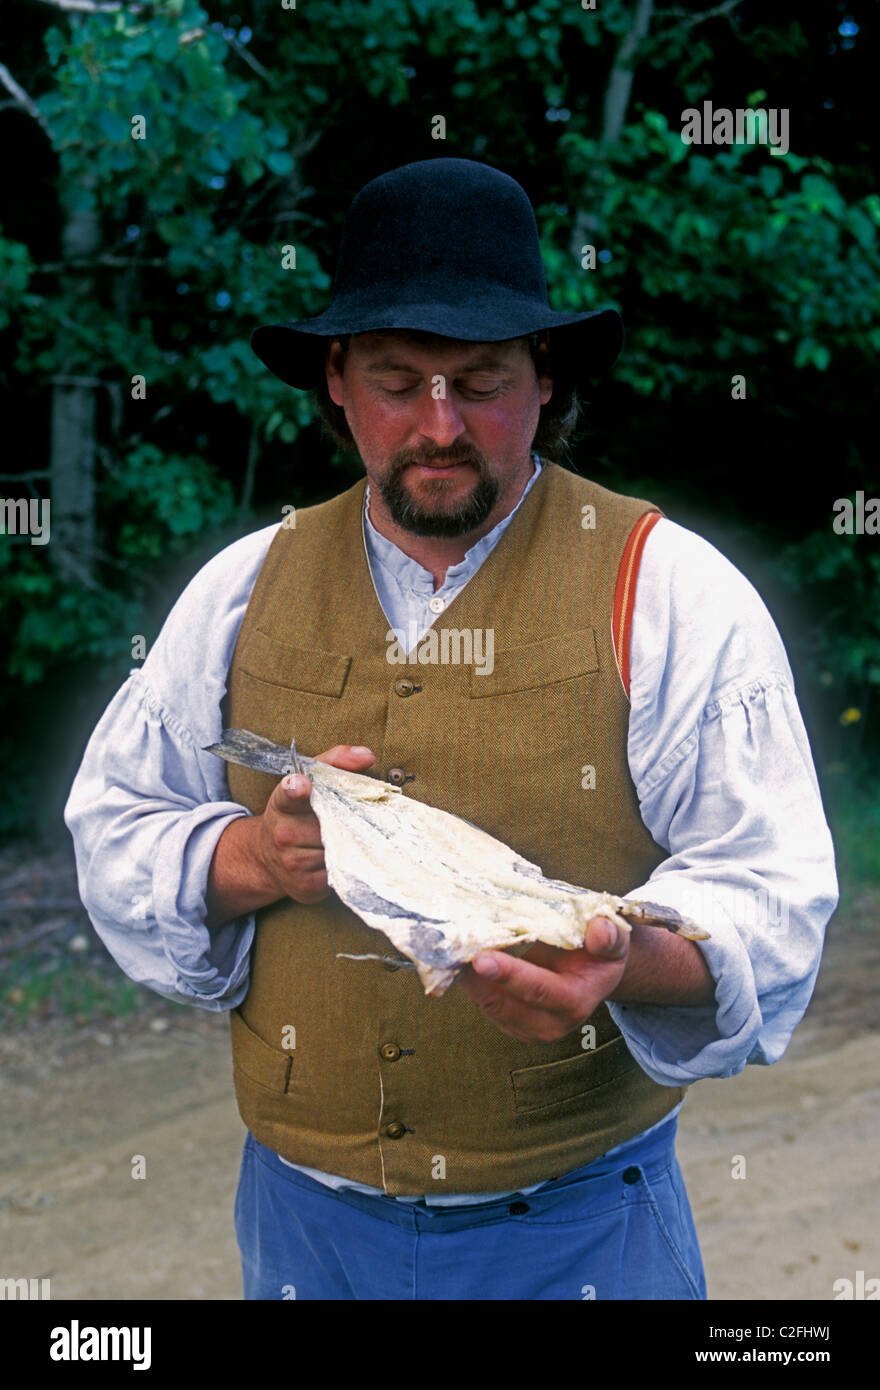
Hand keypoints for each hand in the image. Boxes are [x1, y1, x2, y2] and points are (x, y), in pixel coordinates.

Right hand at [205, 743, 375, 928]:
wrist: (268, 858)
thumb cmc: (297, 814)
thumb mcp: (309, 782)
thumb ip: (336, 762)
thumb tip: (367, 755)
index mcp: (282, 803)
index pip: (289, 793)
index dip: (297, 788)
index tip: (302, 785)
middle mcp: (282, 833)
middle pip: (330, 824)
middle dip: (344, 820)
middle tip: (348, 817)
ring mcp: (291, 863)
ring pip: (338, 849)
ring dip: (347, 843)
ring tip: (341, 839)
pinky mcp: (305, 886)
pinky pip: (340, 872)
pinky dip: (346, 865)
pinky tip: (340, 858)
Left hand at [455, 916, 630, 1042]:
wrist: (593, 974)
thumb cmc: (601, 954)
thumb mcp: (615, 942)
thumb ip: (609, 937)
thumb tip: (599, 930)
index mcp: (576, 1002)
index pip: (540, 991)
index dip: (510, 975)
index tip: (482, 958)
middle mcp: (551, 1024)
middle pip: (505, 1005)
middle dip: (477, 981)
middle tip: (453, 953)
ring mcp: (527, 1028)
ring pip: (489, 1006)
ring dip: (468, 982)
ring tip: (449, 952)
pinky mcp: (510, 1022)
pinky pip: (484, 1004)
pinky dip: (470, 983)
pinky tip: (458, 961)